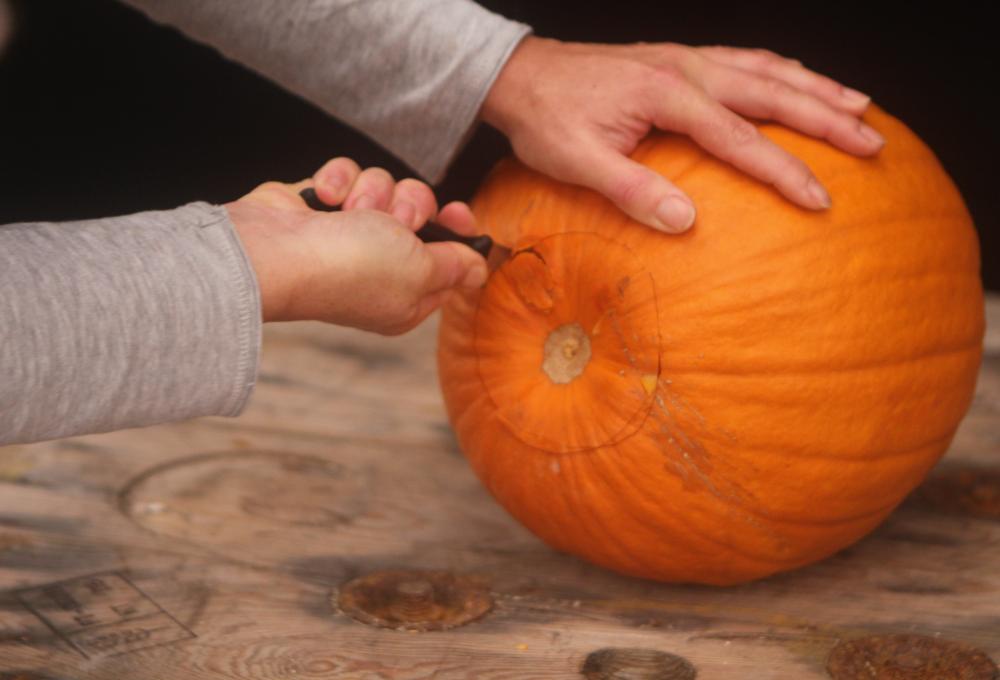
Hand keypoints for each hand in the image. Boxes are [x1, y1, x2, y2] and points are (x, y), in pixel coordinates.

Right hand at [226, 158, 485, 333]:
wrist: (276, 251)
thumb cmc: (351, 267)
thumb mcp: (422, 270)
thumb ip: (456, 265)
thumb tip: (480, 269)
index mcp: (408, 295)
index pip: (449, 257)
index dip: (457, 231)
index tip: (456, 213)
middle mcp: (380, 266)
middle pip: (420, 212)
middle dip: (410, 205)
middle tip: (394, 220)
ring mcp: (349, 235)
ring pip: (385, 187)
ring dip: (371, 192)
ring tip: (350, 212)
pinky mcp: (321, 207)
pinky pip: (348, 175)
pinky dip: (337, 181)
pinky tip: (323, 199)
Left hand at [481, 37, 884, 232]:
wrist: (521, 75)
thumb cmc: (546, 119)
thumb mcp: (576, 163)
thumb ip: (631, 191)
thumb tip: (687, 223)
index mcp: (666, 95)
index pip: (739, 138)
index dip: (783, 170)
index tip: (820, 199)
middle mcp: (686, 67)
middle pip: (773, 92)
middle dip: (827, 118)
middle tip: (873, 143)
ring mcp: (686, 58)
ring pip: (768, 69)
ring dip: (817, 88)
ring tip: (860, 107)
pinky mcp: (679, 59)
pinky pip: (745, 60)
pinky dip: (783, 71)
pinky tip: (800, 81)